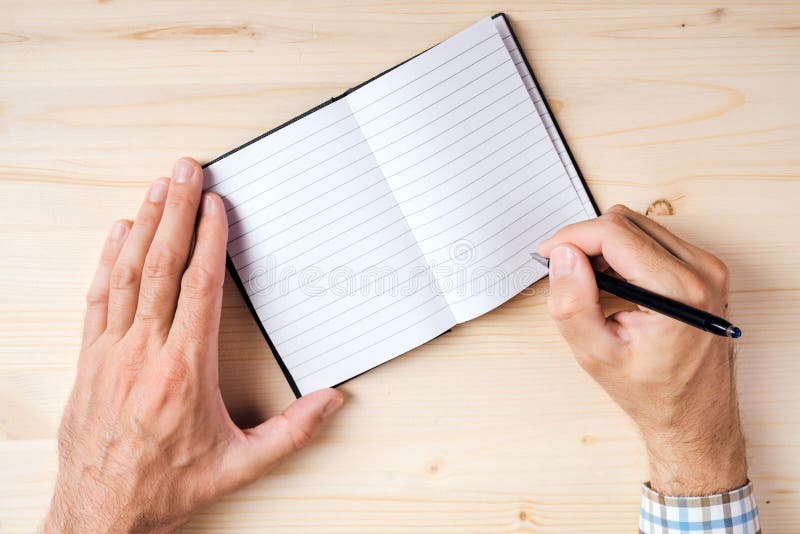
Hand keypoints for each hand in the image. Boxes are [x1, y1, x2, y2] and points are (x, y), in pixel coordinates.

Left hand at [43, 158, 343, 532]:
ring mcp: (111, 352)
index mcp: (184, 370)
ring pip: (127, 274)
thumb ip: (292, 432)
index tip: (215, 206)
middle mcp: (144, 352)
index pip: (199, 289)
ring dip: (144, 225)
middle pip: (161, 266)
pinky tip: (117, 233)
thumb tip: (331, 401)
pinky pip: (98, 297)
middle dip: (176, 212)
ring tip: (156, 187)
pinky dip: (108, 259)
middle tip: (184, 171)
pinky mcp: (89, 359)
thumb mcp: (240, 465)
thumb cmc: (168, 485)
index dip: (208, 241)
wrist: (101, 511)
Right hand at [538, 205, 745, 495]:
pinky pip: (653, 239)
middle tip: (565, 274)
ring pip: (638, 226)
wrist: (695, 416)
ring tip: (589, 284)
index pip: (614, 232)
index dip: (572, 237)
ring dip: (604, 246)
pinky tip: (612, 285)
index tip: (547, 254)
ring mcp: (707, 269)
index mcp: (679, 290)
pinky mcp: (704, 271)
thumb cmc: (653, 392)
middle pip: (626, 222)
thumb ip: (572, 304)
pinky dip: (623, 253)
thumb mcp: (596, 356)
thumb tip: (563, 257)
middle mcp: (701, 271)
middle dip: (586, 241)